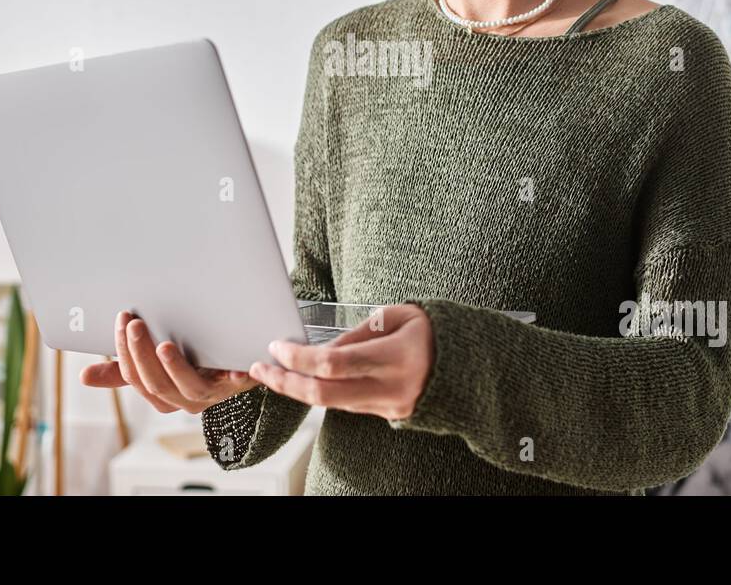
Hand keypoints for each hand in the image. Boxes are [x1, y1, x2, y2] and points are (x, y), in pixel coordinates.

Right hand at [79, 311, 259, 414]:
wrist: (241, 365)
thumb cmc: (193, 362)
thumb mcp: (156, 365)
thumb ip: (125, 370)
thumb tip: (84, 376)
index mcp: (161, 394)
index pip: (134, 378)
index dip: (125, 352)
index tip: (123, 320)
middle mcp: (184, 399)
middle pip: (157, 384)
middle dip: (143, 354)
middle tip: (136, 324)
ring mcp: (212, 394)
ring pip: (189, 389)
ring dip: (175, 367)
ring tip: (165, 346)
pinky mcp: (238, 384)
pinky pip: (236, 383)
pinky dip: (234, 375)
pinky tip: (231, 366)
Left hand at [249, 303, 433, 420]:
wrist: (470, 368)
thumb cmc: (433, 331)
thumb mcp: (400, 316)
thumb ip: (359, 333)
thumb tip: (320, 349)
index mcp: (396, 356)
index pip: (334, 363)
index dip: (299, 357)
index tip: (277, 347)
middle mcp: (391, 387)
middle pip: (324, 394)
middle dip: (286, 382)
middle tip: (259, 369)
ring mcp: (390, 406)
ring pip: (332, 404)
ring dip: (298, 389)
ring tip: (273, 372)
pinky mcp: (389, 415)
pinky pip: (348, 406)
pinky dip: (323, 393)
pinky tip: (305, 380)